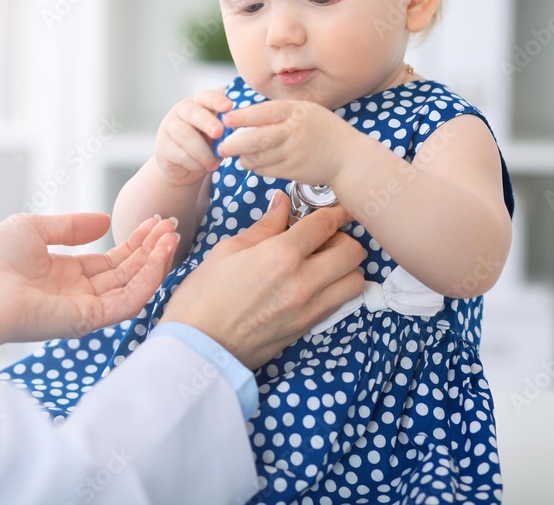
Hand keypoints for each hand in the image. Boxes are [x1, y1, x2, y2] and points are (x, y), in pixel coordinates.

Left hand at [0, 214, 179, 351]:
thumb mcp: (34, 229)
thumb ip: (71, 226)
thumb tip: (105, 221)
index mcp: (64, 273)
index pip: (110, 260)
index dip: (133, 241)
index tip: (154, 221)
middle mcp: (78, 293)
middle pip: (125, 271)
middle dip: (150, 248)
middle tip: (171, 225)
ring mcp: (85, 308)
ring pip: (132, 286)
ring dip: (155, 261)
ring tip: (172, 236)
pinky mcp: (88, 320)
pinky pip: (127, 302)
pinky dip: (148, 280)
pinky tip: (160, 257)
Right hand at [154, 89, 233, 186]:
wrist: (182, 169)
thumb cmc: (205, 147)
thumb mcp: (216, 136)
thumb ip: (224, 130)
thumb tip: (239, 128)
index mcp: (198, 104)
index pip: (205, 96)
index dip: (216, 100)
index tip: (229, 107)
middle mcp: (181, 112)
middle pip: (193, 112)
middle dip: (208, 122)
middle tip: (219, 133)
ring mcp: (169, 128)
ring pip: (185, 134)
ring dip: (202, 151)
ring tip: (214, 164)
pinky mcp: (162, 147)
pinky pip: (179, 153)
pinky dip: (194, 162)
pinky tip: (201, 167)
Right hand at [162, 192, 365, 369]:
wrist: (197, 348)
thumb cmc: (203, 298)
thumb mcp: (227, 251)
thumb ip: (264, 226)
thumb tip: (282, 204)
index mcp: (281, 255)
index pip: (325, 224)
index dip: (333, 211)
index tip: (333, 209)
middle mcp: (303, 282)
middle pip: (352, 252)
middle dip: (342, 238)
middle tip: (323, 237)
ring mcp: (309, 309)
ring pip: (355, 281)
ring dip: (346, 267)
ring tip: (322, 263)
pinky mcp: (307, 328)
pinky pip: (341, 303)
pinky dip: (337, 289)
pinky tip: (314, 284)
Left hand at [219, 100, 355, 184]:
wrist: (349, 159)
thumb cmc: (324, 131)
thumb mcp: (306, 112)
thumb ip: (279, 113)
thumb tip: (246, 118)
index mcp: (297, 112)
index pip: (264, 113)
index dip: (243, 117)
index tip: (226, 119)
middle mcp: (294, 132)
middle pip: (258, 139)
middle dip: (235, 144)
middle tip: (221, 147)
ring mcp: (294, 154)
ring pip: (259, 157)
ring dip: (244, 157)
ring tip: (238, 155)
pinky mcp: (292, 171)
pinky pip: (266, 170)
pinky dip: (256, 167)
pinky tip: (254, 162)